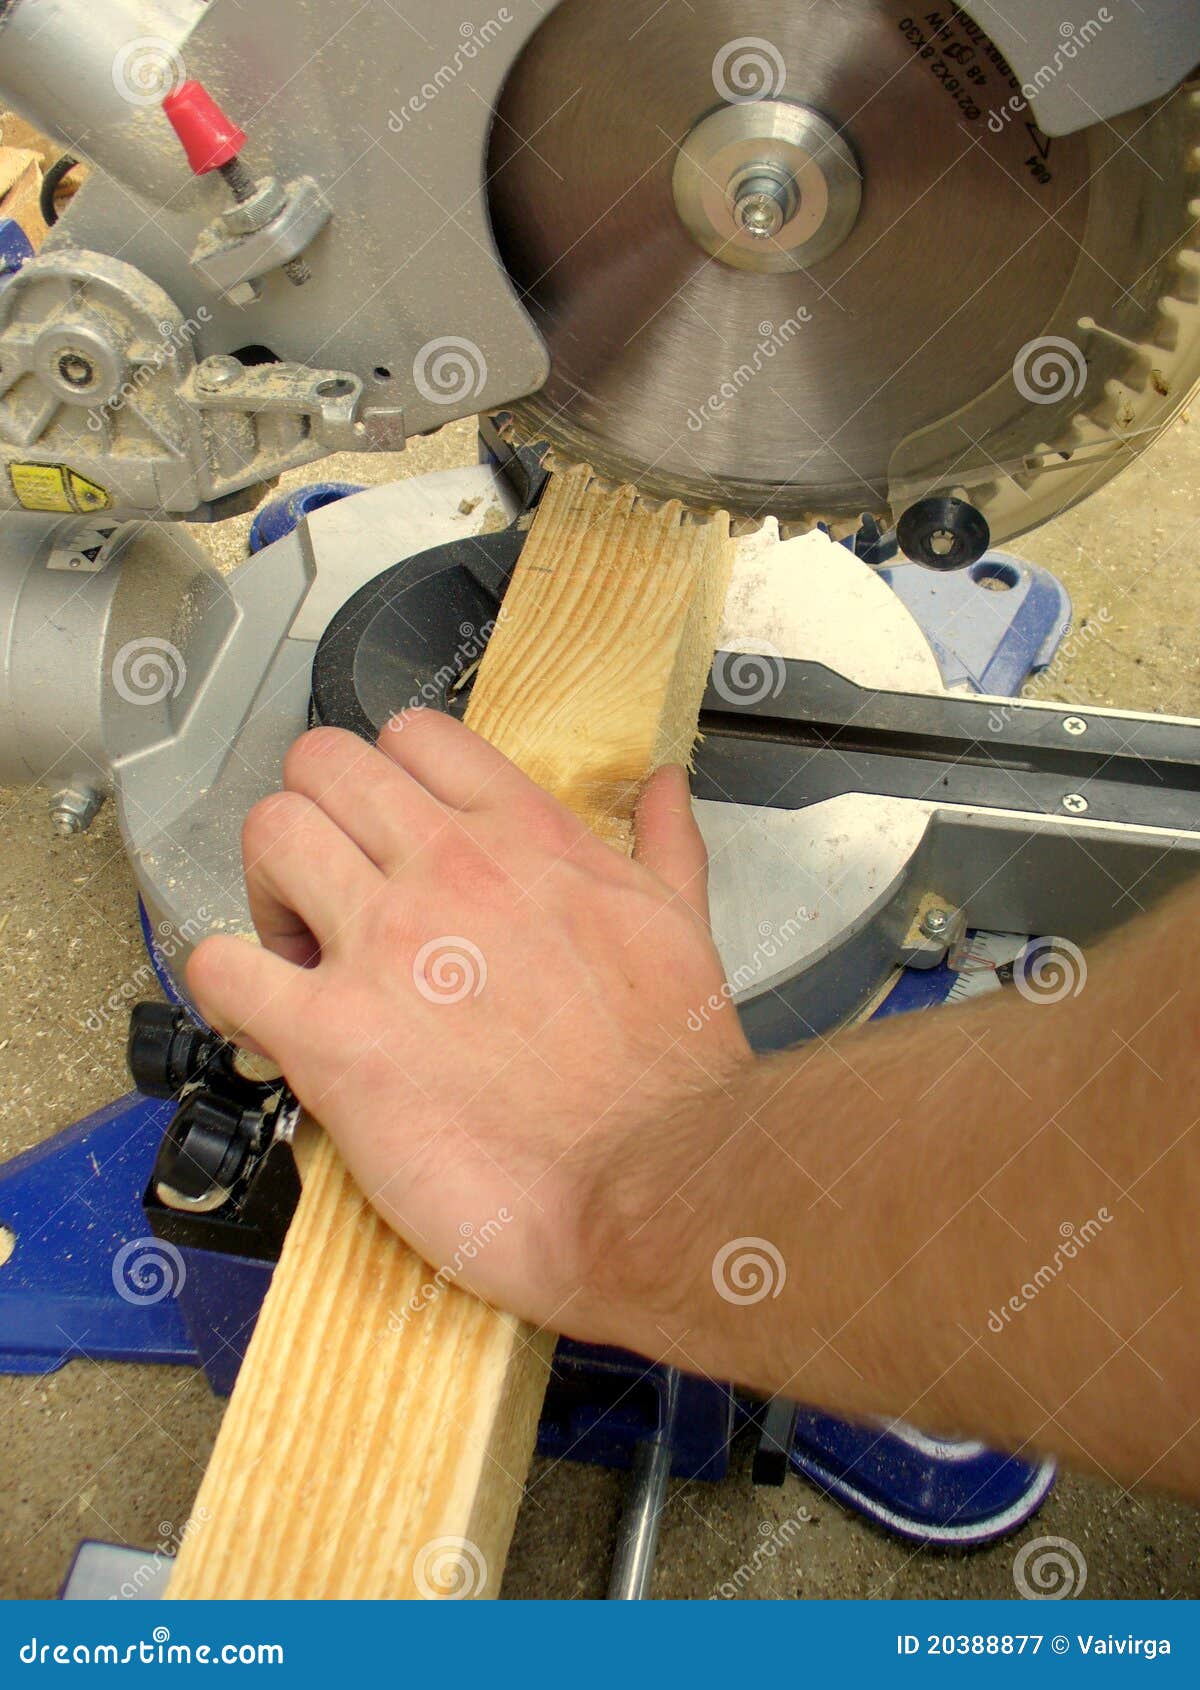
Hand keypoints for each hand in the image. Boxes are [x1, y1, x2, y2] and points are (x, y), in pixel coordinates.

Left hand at [186, 712, 751, 1336]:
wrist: (647, 1181)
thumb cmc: (666, 1070)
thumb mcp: (683, 926)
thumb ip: (663, 843)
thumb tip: (662, 788)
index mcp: (525, 837)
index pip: (413, 735)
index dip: (388, 778)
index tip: (390, 836)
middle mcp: (447, 870)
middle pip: (322, 765)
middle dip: (315, 816)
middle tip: (332, 887)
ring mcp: (384, 946)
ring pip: (268, 836)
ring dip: (266, 887)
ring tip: (296, 948)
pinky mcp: (332, 1036)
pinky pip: (222, 968)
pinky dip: (224, 986)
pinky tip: (261, 1017)